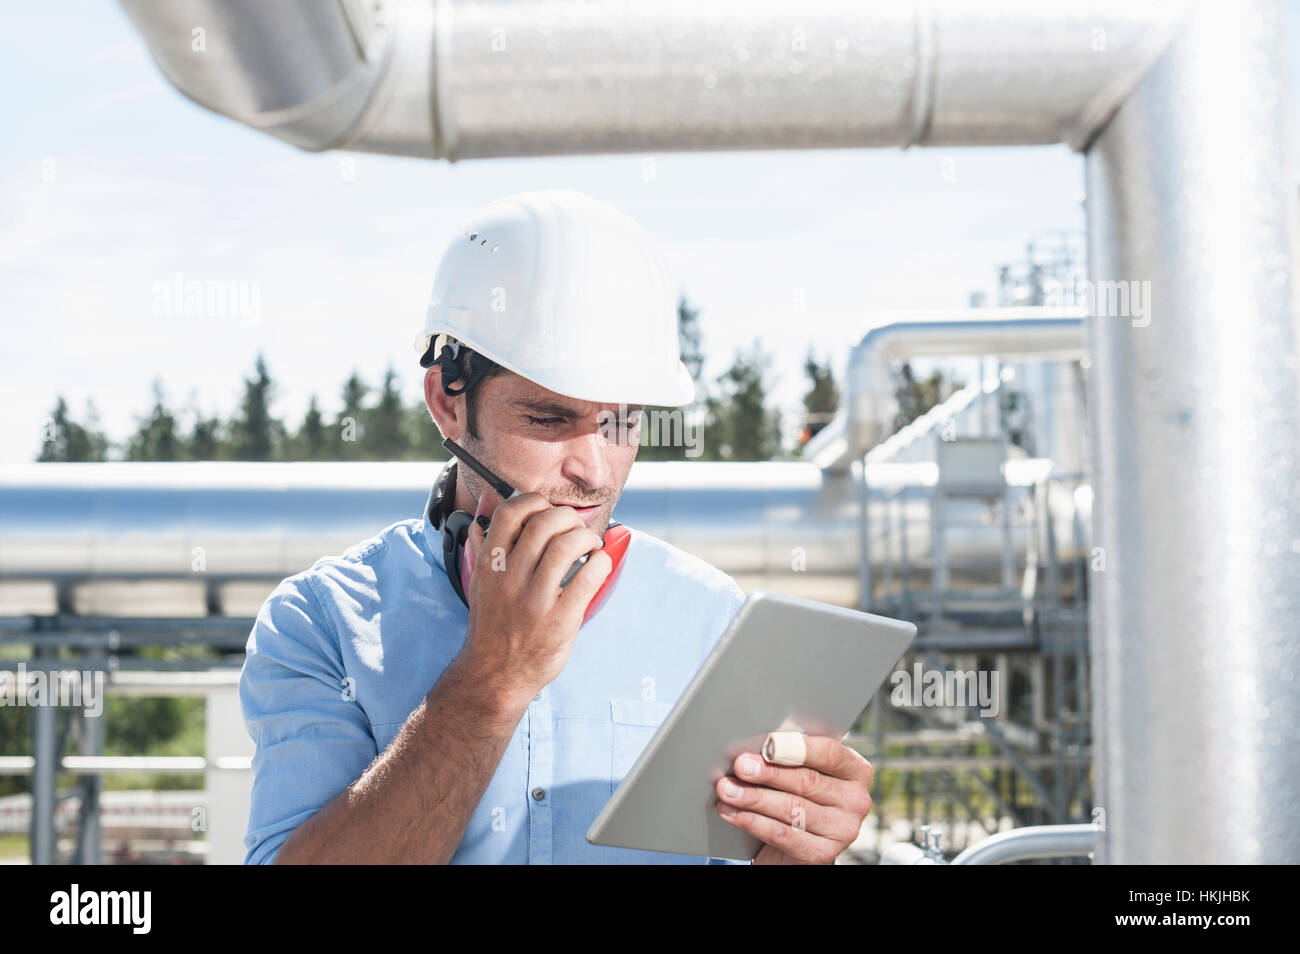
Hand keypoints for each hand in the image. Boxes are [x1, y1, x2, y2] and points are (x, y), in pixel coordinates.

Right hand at [456, 488, 611, 707]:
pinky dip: (600, 562)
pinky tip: (599, 564)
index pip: (510, 512)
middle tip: (575, 528)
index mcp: (490, 565)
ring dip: (587, 537)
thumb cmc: (492, 628)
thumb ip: (482, 548)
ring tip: (590, 546)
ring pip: (567, 545)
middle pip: (544, 523)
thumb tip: (483, 512)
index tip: (547, 510)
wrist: (495, 676)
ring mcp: (535, 599)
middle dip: (567, 517)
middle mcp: (509, 578)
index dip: (534, 501)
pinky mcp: (560, 619)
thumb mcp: (479, 585)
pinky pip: (588, 576)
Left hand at [714, 734, 872, 864]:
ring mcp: (842, 830)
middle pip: (807, 781)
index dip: (796, 748)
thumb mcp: (802, 770)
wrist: (798, 842)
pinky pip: (781, 835)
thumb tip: (757, 744)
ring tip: (727, 789)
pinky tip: (732, 812)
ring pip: (792, 808)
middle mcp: (855, 801)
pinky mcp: (822, 854)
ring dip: (753, 798)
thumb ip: (790, 755)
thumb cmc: (799, 794)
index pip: (829, 754)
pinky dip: (752, 821)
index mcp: (855, 770)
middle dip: (768, 772)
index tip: (767, 744)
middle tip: (740, 766)